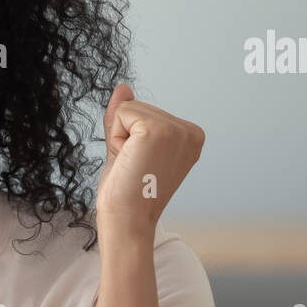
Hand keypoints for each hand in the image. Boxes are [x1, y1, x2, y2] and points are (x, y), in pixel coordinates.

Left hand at [95, 84, 204, 237]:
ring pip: (128, 109)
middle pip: (138, 107)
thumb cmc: (127, 191)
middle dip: (125, 136)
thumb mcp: (127, 146)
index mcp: (191, 135)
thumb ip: (127, 116)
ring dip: (120, 138)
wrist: (126, 219)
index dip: (132, 138)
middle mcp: (190, 131)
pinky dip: (115, 138)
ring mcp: (176, 130)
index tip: (141, 165)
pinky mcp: (156, 130)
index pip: (146, 113)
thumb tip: (123, 87)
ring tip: (133, 165)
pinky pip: (120, 113)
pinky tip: (128, 160)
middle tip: (134, 167)